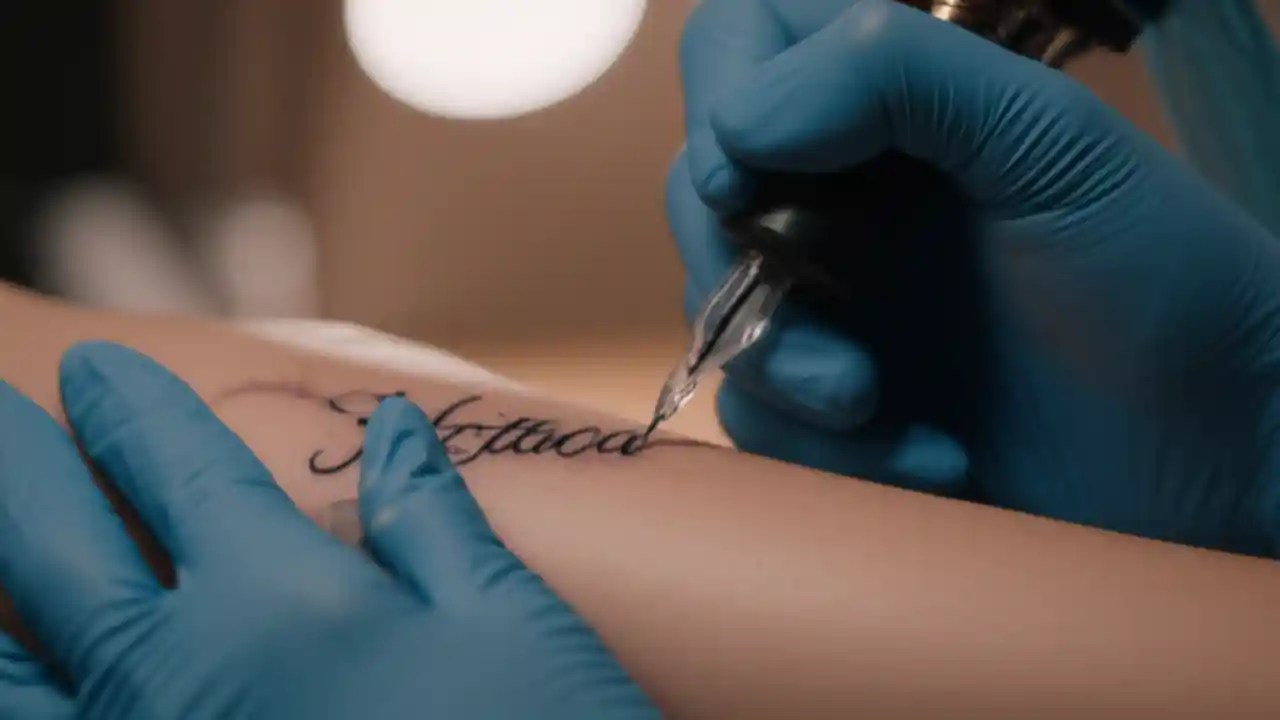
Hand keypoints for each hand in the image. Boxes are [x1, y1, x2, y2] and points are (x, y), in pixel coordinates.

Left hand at [0, 342, 655, 718]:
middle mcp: (187, 680)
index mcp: (284, 605)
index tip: (96, 372)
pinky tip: (18, 671)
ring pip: (17, 669)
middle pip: (60, 549)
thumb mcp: (507, 624)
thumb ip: (434, 520)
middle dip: (19, 467)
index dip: (134, 415)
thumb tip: (393, 430)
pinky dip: (18, 695)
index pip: (180, 476)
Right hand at [670, 0, 1279, 554]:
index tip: (745, 177)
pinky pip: (761, 421)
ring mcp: (837, 301)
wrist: (1216, 456)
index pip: (741, 50)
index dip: (721, 103)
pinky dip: (832, 452)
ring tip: (881, 404)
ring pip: (717, 316)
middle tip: (829, 327)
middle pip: (698, 192)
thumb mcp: (1054, 145)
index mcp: (893, 111)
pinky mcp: (838, 408)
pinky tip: (935, 460)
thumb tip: (737, 119)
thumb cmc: (1163, 284)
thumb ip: (900, 76)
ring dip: (787, 371)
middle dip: (740, 269)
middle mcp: (847, 195)